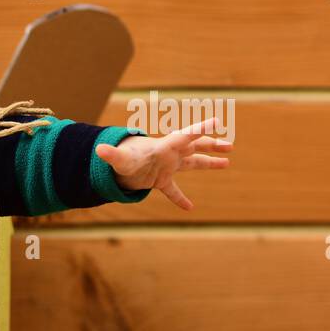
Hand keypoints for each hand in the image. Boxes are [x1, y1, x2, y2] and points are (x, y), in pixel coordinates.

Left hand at [95, 116, 232, 211]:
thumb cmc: (122, 158)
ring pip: (193, 163)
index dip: (200, 129)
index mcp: (164, 147)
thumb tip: (99, 150)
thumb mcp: (119, 158)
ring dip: (209, 163)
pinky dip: (180, 199)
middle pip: (195, 147)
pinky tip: (189, 208)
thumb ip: (111, 154)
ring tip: (227, 162)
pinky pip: (174, 190)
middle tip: (230, 145)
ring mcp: (168, 167)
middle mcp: (170, 155)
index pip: (185, 137)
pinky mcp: (161, 180)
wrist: (117, 165)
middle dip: (212, 145)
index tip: (217, 122)